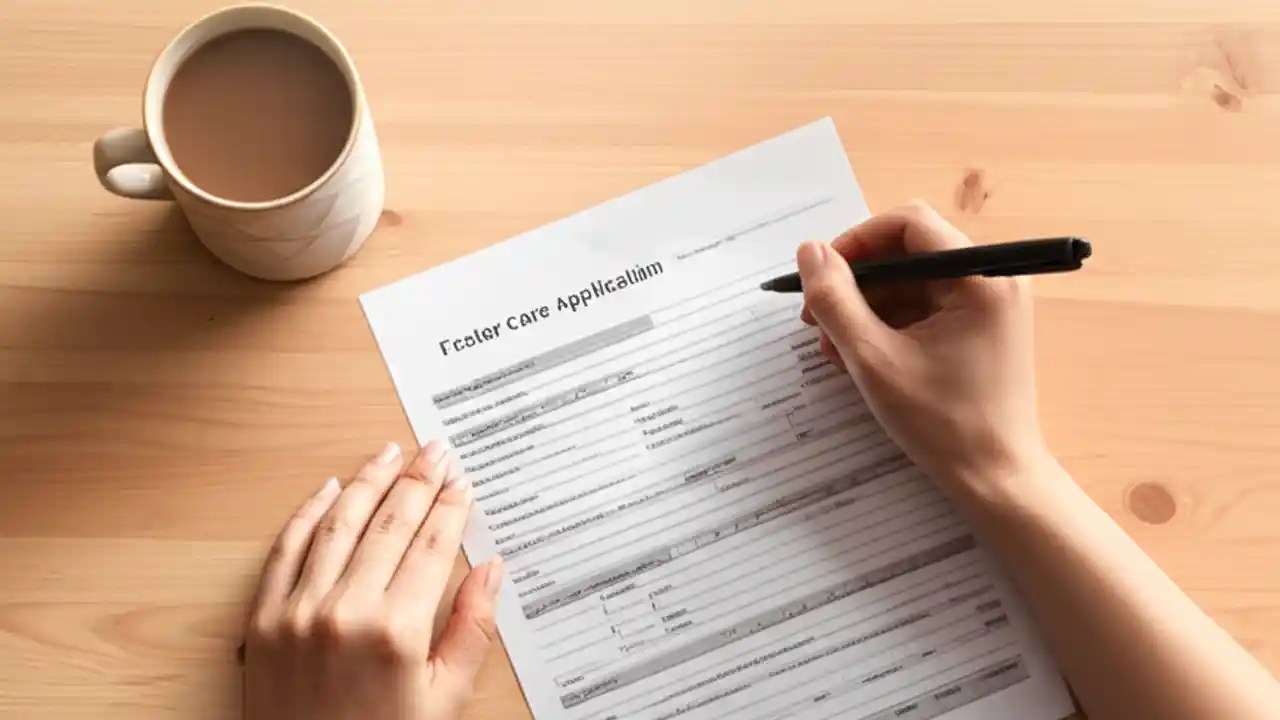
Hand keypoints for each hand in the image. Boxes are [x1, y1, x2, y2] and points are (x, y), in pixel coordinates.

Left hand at [244, 441, 502, 719]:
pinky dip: (308, 513)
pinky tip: (328, 489)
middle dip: (417, 480)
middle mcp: (345, 611)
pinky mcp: (263, 620)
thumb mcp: (444, 700)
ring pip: (338, 524)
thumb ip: (471, 631)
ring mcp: (298, 611)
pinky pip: (286, 549)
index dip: (450, 506)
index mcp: (397, 631)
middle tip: (434, 451)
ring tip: (389, 453)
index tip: (461, 481)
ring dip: (367, 481)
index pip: (432, 545)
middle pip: (390, 524)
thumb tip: (492, 572)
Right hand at [798, 201, 1048, 496]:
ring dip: (866, 306)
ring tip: (833, 347)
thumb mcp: (873, 359)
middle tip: (816, 318)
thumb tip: (810, 251)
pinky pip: (924, 305)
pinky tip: (859, 354)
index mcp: (979, 277)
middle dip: (856, 281)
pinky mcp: (979, 326)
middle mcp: (992, 278)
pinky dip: (887, 323)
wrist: (995, 478)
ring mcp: (988, 303)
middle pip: (908, 251)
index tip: (821, 276)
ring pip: (911, 281)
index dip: (856, 241)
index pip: (909, 223)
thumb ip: (836, 300)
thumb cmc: (942, 423)